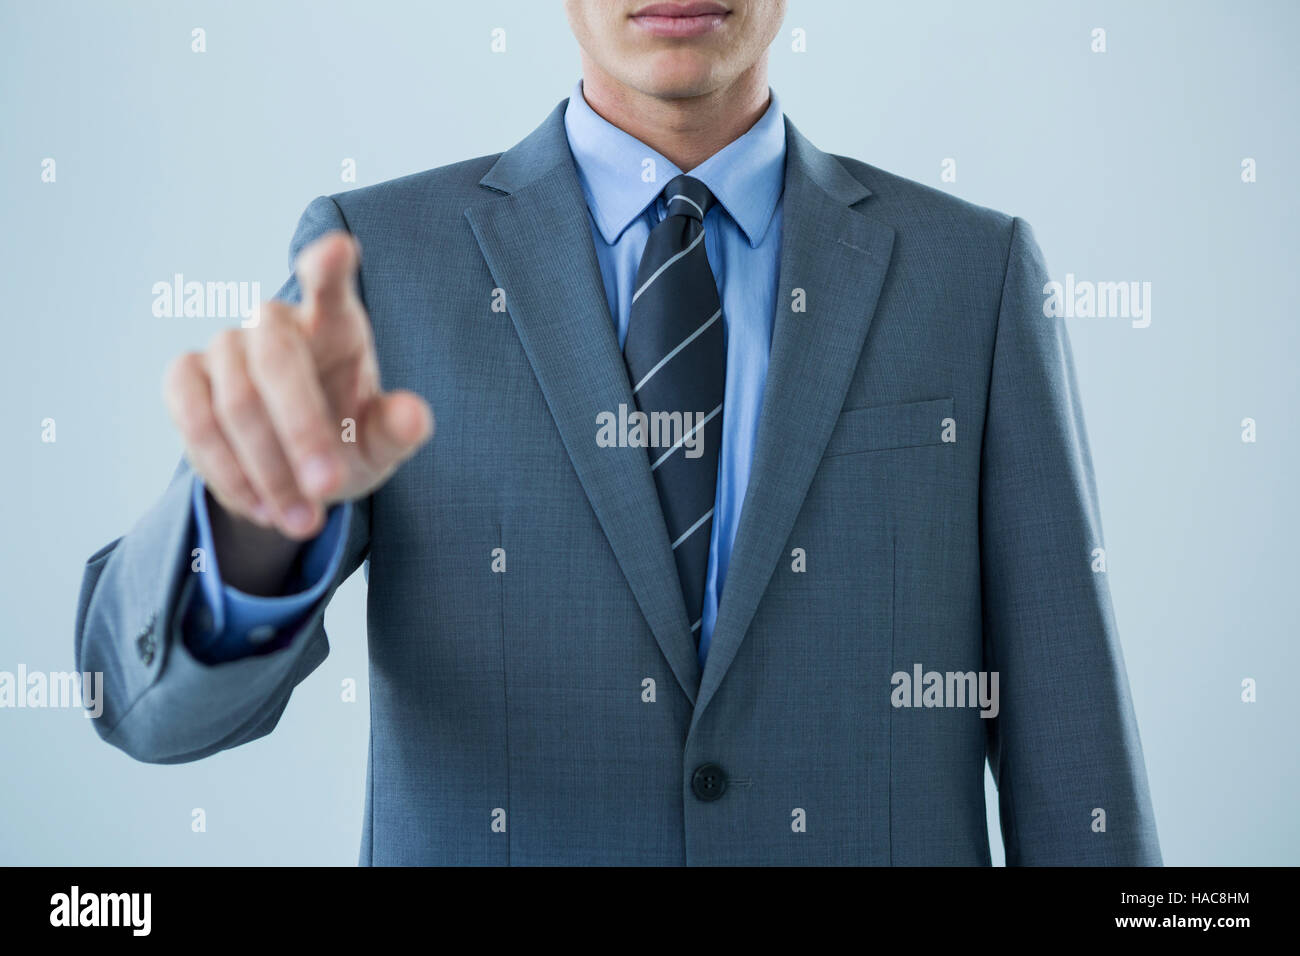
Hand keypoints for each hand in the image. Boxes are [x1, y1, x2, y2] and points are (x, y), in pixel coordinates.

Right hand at [163, 232, 433, 542]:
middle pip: (278, 361)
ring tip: (301, 520)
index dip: (329, 265)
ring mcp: (226, 346)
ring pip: (234, 402)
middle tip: (328, 490)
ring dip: (268, 470)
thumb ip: (399, 429)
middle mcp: (276, 323)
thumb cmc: (346, 438)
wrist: (293, 470)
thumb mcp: (381, 444)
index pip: (330, 283)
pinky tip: (260, 507)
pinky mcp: (186, 377)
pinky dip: (228, 472)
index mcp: (335, 323)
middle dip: (302, 433)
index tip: (339, 249)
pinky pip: (195, 421)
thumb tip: (416, 417)